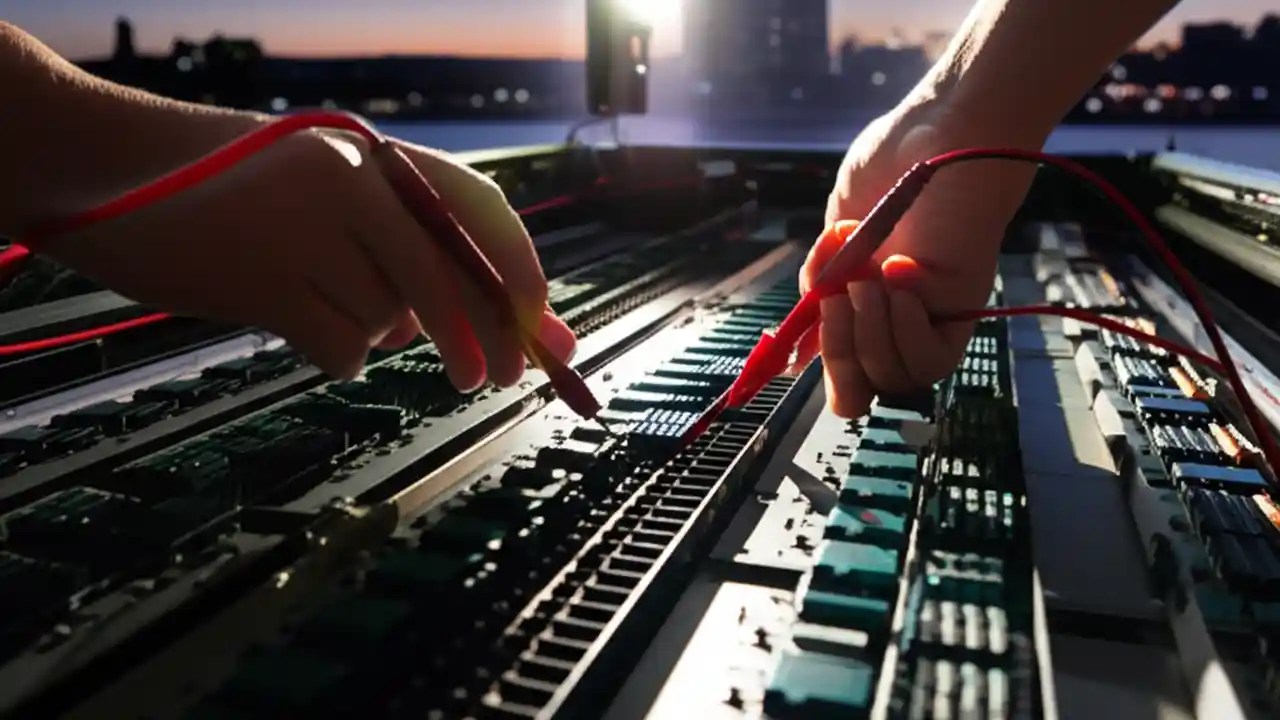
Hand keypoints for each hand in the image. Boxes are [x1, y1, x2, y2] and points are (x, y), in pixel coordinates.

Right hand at [38, 129, 574, 388]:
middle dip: (485, 337)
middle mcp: (349, 181)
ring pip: (387, 318)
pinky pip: (342, 346)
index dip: (522, 273)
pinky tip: (293, 316)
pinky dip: (334, 350)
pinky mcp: (264, 280)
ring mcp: (305, 228)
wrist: (114, 173)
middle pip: (447, 277)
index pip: (480, 210)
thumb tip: (524, 325)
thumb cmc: (242, 191)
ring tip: (316, 294)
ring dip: (372, 330)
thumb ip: (418, 249)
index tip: (546, 327)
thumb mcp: (333, 197)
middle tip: (500, 377)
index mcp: (375, 154)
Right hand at [797, 93, 1048, 417]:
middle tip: (837, 295)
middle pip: (859, 388)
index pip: (842, 370)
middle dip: (835, 348)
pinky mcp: (960, 310)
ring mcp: (928, 320)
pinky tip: (903, 273)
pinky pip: (928, 360)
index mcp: (861, 306)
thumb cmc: (887, 170)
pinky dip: (906, 327)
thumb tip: (798, 350)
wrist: (936, 134)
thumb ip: (821, 290)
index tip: (794, 346)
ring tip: (872, 275)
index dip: (819, 366)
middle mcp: (894, 321)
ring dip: (869, 331)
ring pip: (891, 377)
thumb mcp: (835, 239)